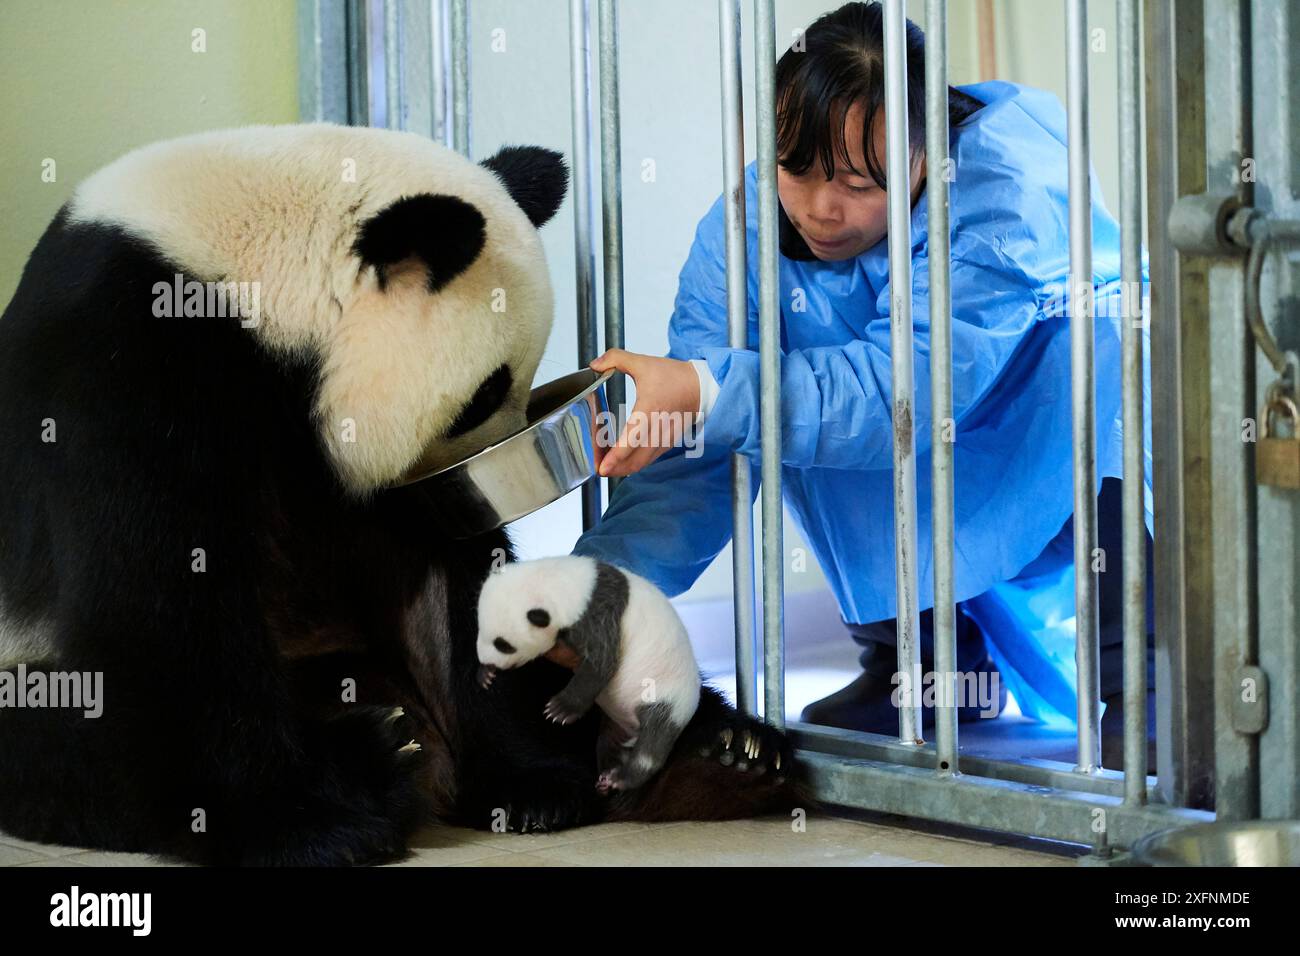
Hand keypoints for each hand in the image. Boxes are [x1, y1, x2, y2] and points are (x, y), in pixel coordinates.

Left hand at [589, 349, 699, 477]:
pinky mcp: (668, 443)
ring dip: (625, 469)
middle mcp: (658, 429)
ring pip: (643, 462)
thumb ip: (616, 358)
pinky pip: (650, 459)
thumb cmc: (675, 377)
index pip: (631, 439)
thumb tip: (595, 364)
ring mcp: (665, 439)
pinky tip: (624, 463)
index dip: (616, 456)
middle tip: (598, 470)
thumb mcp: (644, 363)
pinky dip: (636, 464)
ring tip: (608, 469)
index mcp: (649, 410)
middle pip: (635, 459)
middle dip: (616, 469)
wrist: (701, 387)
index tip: (603, 466)